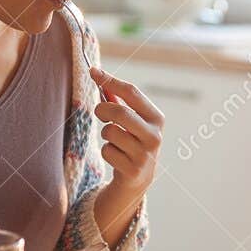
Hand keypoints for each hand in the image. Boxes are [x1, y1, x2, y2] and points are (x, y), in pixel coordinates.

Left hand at [93, 67, 163, 198]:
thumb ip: (116, 98)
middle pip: (120, 112)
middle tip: (100, 113)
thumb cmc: (132, 140)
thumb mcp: (131, 119)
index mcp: (156, 118)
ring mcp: (145, 154)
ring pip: (110, 132)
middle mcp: (154, 136)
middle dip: (102, 110)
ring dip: (105, 134)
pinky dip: (106, 152)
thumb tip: (97, 73)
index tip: (93, 72)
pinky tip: (116, 157)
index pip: (132, 92)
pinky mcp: (133, 170)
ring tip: (113, 140)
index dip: (110, 80)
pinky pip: (107, 151)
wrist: (139, 178)